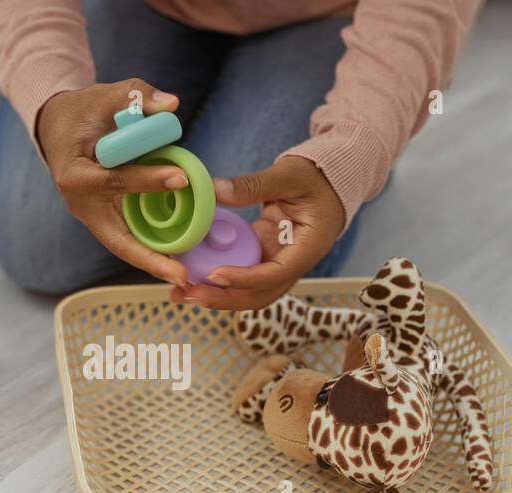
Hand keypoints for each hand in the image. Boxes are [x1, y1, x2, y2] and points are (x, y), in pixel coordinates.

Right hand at [38, 79, 188, 286]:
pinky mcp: (103, 218)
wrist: (59, 127)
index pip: (114, 181)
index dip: (148, 180)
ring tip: (186, 278)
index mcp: (74, 174)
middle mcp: (80, 204)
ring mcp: (91, 216)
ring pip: (123, 246)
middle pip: (116, 240)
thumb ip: (137, 94)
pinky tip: (178, 260)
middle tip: (182, 276)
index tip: (181, 178)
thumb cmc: (83, 110)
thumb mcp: (106, 94)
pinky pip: (128, 237)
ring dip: (153, 263)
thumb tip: (172, 105)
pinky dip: (150, 250)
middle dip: (149, 260)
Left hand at [171, 156, 346, 309]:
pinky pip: (241, 274)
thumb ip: (252, 185)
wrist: (330, 181)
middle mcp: (294, 264)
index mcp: (309, 248)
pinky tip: (190, 273)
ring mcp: (278, 262)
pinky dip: (217, 278)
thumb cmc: (317, 176)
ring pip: (247, 291)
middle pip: (259, 294)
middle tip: (188, 293)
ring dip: (215, 295)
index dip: (244, 278)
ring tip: (181, 292)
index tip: (214, 274)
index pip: (275, 274)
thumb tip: (212, 190)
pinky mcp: (265, 257)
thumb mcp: (288, 174)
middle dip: (222, 299)